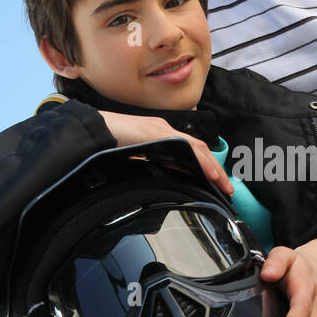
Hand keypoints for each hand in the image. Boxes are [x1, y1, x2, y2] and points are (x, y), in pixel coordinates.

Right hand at [97, 111, 233, 198]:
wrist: (91, 131)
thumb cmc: (106, 144)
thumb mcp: (133, 157)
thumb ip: (148, 164)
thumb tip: (160, 180)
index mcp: (159, 135)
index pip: (190, 149)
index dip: (205, 165)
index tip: (215, 182)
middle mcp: (164, 129)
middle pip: (199, 149)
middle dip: (215, 169)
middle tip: (226, 187)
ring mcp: (161, 129)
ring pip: (197, 148)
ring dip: (213, 167)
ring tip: (223, 184)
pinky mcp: (157, 133)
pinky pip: (186, 148)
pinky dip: (200, 162)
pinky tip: (209, 173)